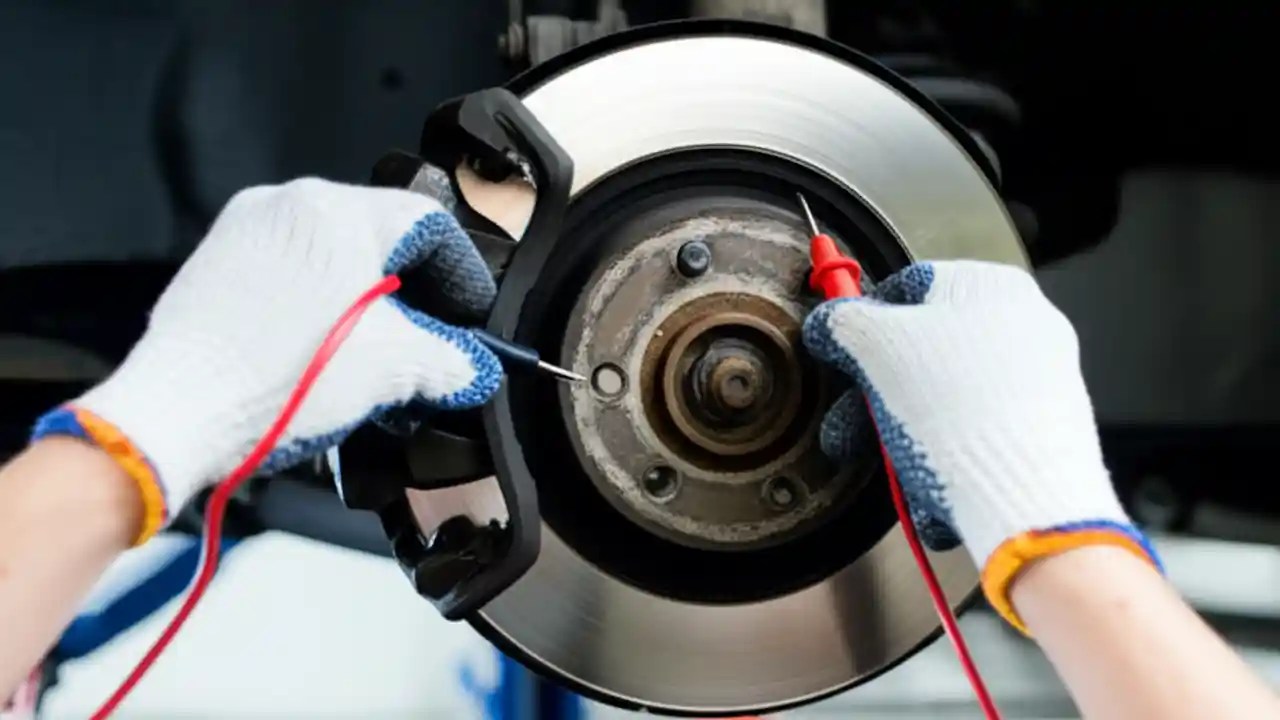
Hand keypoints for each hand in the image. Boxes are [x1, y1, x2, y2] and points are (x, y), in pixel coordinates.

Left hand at [32, 178, 502, 543]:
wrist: (178, 413)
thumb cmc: (282, 379)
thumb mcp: (391, 369)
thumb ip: (448, 360)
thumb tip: (472, 367)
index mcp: (337, 212)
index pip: (427, 224)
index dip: (462, 274)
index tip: (471, 317)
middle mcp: (287, 204)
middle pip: (377, 238)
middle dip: (414, 292)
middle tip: (431, 342)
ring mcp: (244, 231)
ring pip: (331, 257)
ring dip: (365, 302)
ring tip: (377, 358)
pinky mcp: (214, 266)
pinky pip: (288, 273)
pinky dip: (320, 307)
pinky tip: (323, 356)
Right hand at [802, 260, 1159, 630]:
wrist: (1026, 496)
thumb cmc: (958, 407)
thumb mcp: (877, 348)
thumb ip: (843, 324)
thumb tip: (829, 322)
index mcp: (989, 284)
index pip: (907, 287)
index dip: (862, 321)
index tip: (838, 350)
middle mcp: (1023, 324)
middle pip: (922, 352)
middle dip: (874, 397)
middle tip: (848, 424)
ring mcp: (1038, 379)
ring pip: (944, 401)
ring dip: (900, 435)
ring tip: (884, 468)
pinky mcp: (1042, 431)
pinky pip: (973, 436)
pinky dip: (942, 458)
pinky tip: (925, 488)